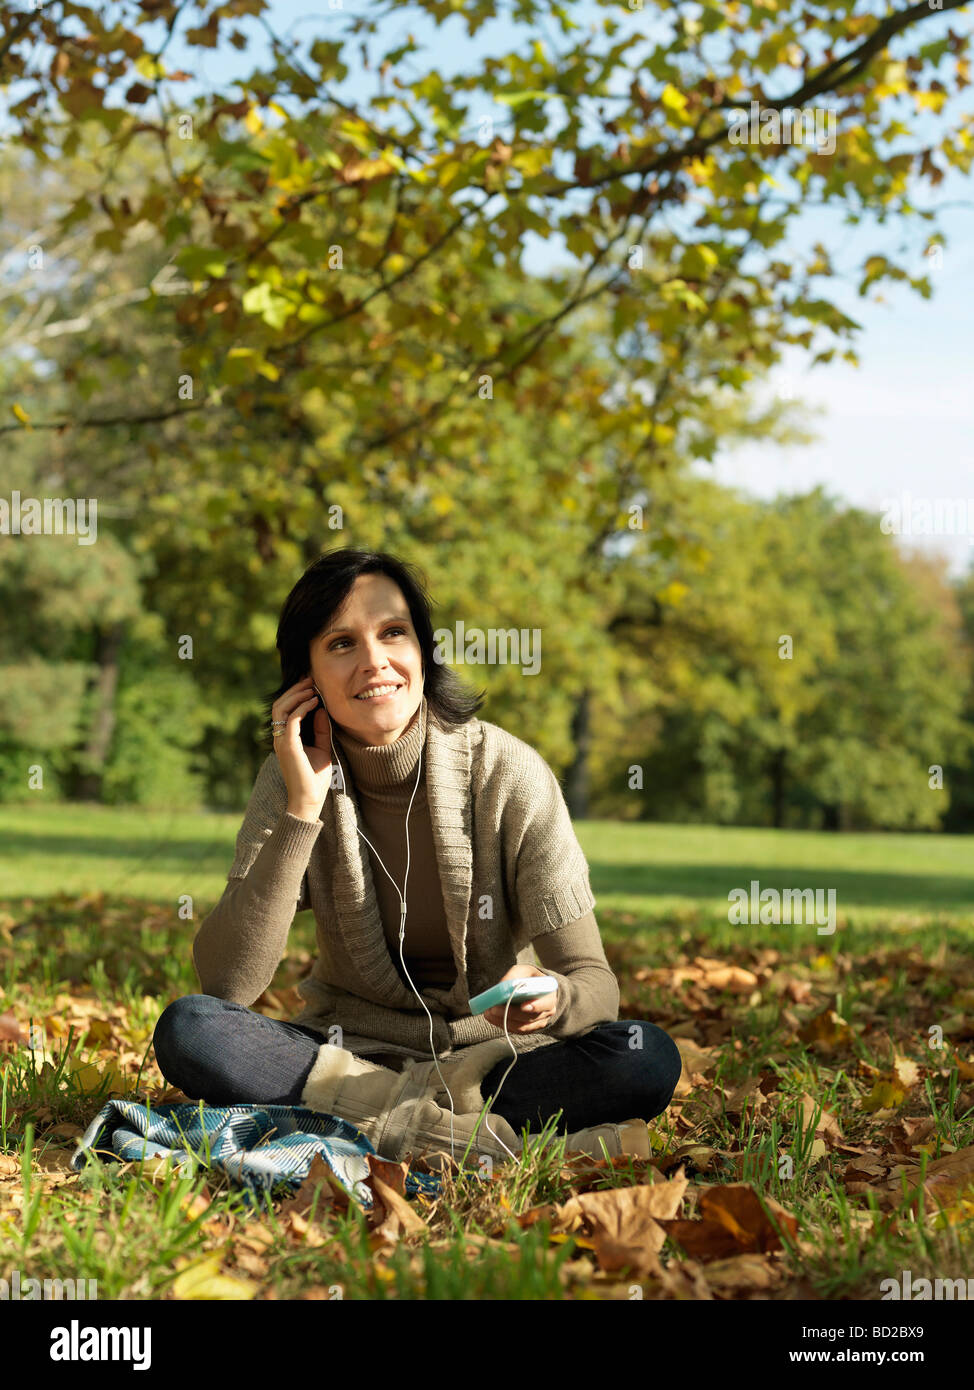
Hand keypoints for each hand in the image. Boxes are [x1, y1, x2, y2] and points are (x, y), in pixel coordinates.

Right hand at [272, 674, 332, 815]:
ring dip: (296, 695)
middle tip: (310, 679)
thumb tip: (321, 709)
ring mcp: (281, 741)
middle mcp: (279, 738)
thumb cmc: (314, 778)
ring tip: (311, 687)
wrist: (309, 800)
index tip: (310, 684)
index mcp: (285, 738)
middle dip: (295, 690)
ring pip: (280, 708)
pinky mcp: (287, 745)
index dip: (295, 694)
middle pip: (279, 705)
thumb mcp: (321, 747)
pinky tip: (314, 702)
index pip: (285, 710)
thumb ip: (321, 729)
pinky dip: (301, 707)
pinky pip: (291, 719)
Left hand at [481, 965, 558, 1033]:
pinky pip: (516, 1030)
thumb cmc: (529, 978)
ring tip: (489, 1012)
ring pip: (522, 1026)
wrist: (534, 989)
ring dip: (503, 1020)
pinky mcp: (528, 1028)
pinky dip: (503, 1024)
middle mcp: (547, 1011)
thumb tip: (502, 986)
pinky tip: (492, 1017)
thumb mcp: (524, 971)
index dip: (536, 1006)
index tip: (523, 1006)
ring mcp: (539, 1022)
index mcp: (550, 995)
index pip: (547, 1003)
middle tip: (494, 1008)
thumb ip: (515, 976)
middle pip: (530, 1017)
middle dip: (511, 1013)